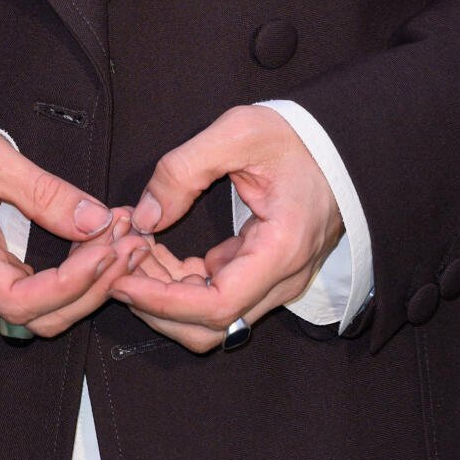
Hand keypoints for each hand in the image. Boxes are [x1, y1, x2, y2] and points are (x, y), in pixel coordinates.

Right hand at [0, 125, 148, 336]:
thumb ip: (42, 191)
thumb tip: (94, 220)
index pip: (18, 302)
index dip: (69, 285)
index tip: (105, 252)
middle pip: (40, 316)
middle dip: (94, 284)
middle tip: (131, 241)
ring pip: (47, 310)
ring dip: (93, 282)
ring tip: (127, 241)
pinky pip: (44, 290)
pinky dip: (80, 272)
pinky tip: (105, 244)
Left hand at [107, 104, 342, 353]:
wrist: (342, 142)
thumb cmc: (300, 136)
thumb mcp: (238, 133)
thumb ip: (184, 170)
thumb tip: (144, 215)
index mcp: (282, 250)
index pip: (216, 306)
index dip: (161, 302)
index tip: (122, 280)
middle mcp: (283, 278)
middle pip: (210, 326)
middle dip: (155, 303)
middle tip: (117, 265)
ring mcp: (276, 280)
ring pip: (211, 316)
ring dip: (165, 294)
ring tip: (132, 252)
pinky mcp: (264, 271)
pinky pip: (217, 293)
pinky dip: (180, 281)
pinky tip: (154, 250)